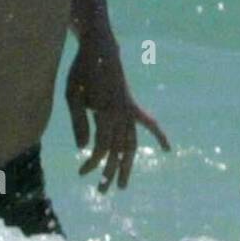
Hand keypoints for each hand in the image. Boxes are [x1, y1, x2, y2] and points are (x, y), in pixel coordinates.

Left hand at [65, 38, 169, 191]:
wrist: (99, 49)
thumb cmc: (81, 72)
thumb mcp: (72, 96)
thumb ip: (79, 122)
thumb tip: (84, 149)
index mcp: (106, 113)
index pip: (102, 147)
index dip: (93, 163)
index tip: (82, 173)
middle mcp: (122, 114)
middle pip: (118, 150)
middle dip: (111, 173)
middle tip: (103, 192)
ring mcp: (129, 109)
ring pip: (132, 143)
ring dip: (127, 164)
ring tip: (122, 184)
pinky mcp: (132, 104)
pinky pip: (148, 122)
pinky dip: (158, 134)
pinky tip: (167, 148)